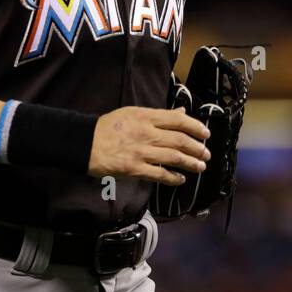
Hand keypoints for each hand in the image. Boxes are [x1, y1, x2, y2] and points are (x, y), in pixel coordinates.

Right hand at [89, 106, 210, 185]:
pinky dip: (173, 178)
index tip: (206, 133)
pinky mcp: (135, 168)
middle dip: (197, 148)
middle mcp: (146, 133)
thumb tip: (181, 112)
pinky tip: (181, 179)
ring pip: (174, 157)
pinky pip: (160, 174)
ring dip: (191, 163)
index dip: (195, 127)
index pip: (178, 120)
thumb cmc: (108, 127)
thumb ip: (159, 114)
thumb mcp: (133, 113)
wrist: (86, 143)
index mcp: (145, 116)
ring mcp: (141, 151)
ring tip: (200, 166)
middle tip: (206, 153)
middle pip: (180, 140)